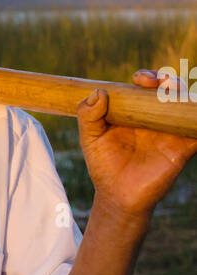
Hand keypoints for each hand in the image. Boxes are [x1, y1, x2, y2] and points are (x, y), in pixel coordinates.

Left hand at [75, 68, 196, 220]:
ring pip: (186, 104)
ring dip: (184, 93)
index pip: (146, 86)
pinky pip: (196, 129)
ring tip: (174, 90)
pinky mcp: (183, 148)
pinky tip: (193, 111)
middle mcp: (156, 118)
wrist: (117, 196)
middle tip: (158, 83)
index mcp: (136, 111)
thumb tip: (99, 92)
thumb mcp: (90, 138)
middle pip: (170, 90)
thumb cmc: (104, 166)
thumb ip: (88, 115)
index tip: (139, 80)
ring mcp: (171, 132)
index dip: (146, 77)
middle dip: (168, 79)